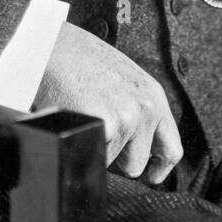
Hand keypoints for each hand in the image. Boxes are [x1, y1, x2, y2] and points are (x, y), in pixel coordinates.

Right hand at [33, 21, 182, 184]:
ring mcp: (127, 117)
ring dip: (95, 151)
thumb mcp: (122, 81)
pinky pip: (93, 158)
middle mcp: (145, 107)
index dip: (157, 169)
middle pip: (136, 164)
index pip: (171, 149)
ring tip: (83, 120)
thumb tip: (137, 147)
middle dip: (115, 158)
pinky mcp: (105, 124)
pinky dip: (80, 146)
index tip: (148, 177)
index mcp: (152, 96)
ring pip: (111, 164)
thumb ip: (136, 110)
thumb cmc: (79, 61)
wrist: (51, 44)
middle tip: (96, 132)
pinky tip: (74, 121)